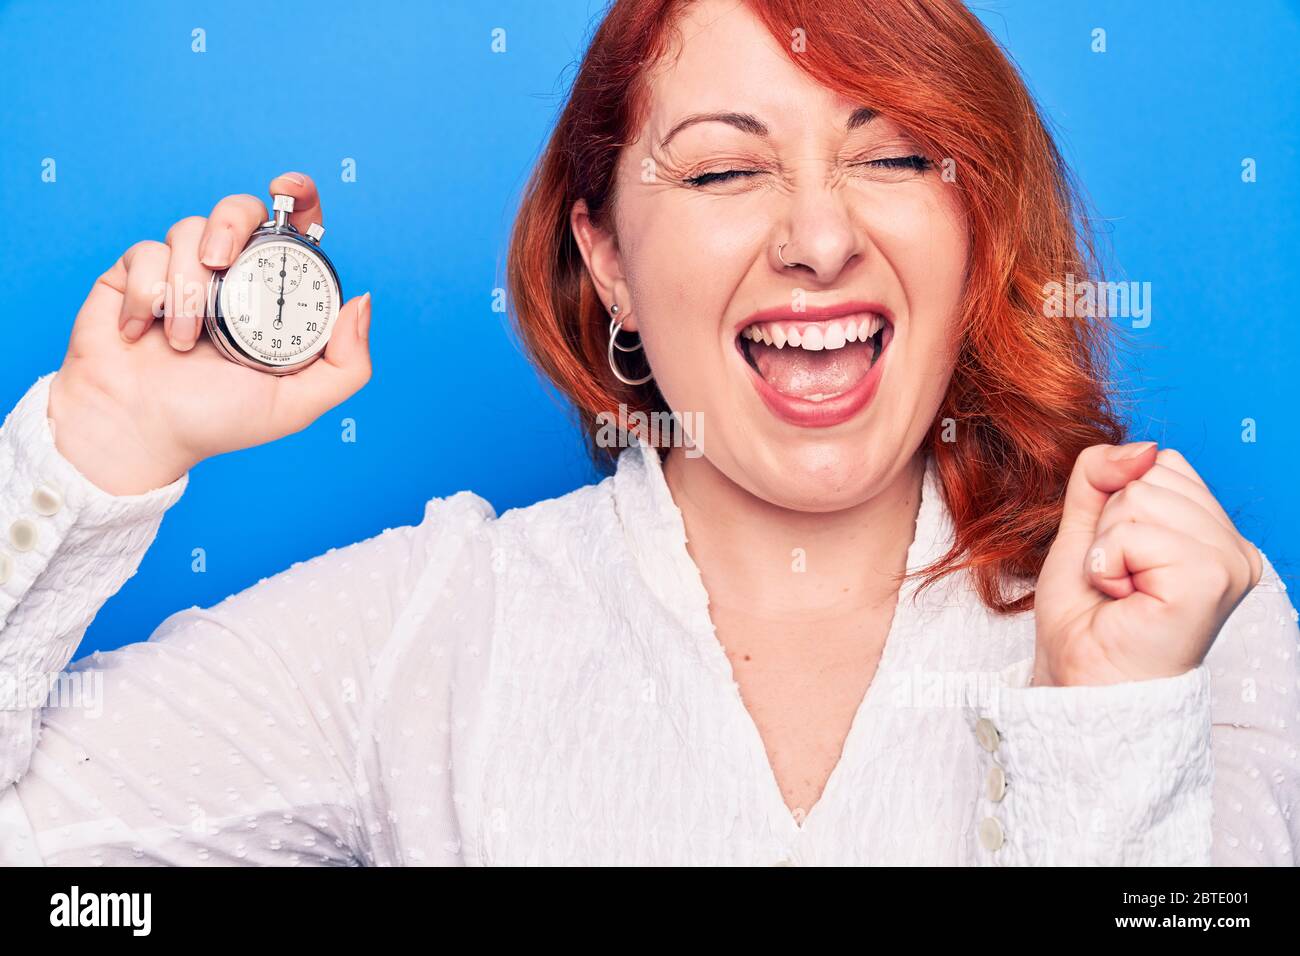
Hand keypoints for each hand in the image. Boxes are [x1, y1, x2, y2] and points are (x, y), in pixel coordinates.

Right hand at [47, 172, 372, 495]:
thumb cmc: (217, 420)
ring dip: (186, 287)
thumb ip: (346, 364)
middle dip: (229, 224)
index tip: (286, 188)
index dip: (298, 196)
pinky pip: (145, 253)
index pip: (294, 229)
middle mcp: (233, 275)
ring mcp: (184, 270)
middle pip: (240, 210)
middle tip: (217, 265)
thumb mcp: (296, 403)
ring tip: (185, 339)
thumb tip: (362, 302)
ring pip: (190, 230)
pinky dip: (148, 296)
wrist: (140, 430)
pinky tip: (145, 333)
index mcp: (275, 295)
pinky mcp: (138, 272)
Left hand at [1032, 442, 1262, 686]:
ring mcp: (1229, 564)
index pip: (1161, 464)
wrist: (1082, 680)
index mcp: (1215, 534)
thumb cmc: (1089, 618)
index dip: (1117, 507)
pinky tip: (1124, 599)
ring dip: (1107, 548)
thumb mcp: (1085, 528)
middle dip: (1110, 528)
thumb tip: (1144, 446)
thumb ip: (1102, 475)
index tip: (1122, 561)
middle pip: (1148, 477)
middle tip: (1119, 581)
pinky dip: (1109, 563)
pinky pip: (1135, 532)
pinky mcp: (1209, 580)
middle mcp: (1235, 548)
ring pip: (1138, 499)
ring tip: (1122, 592)